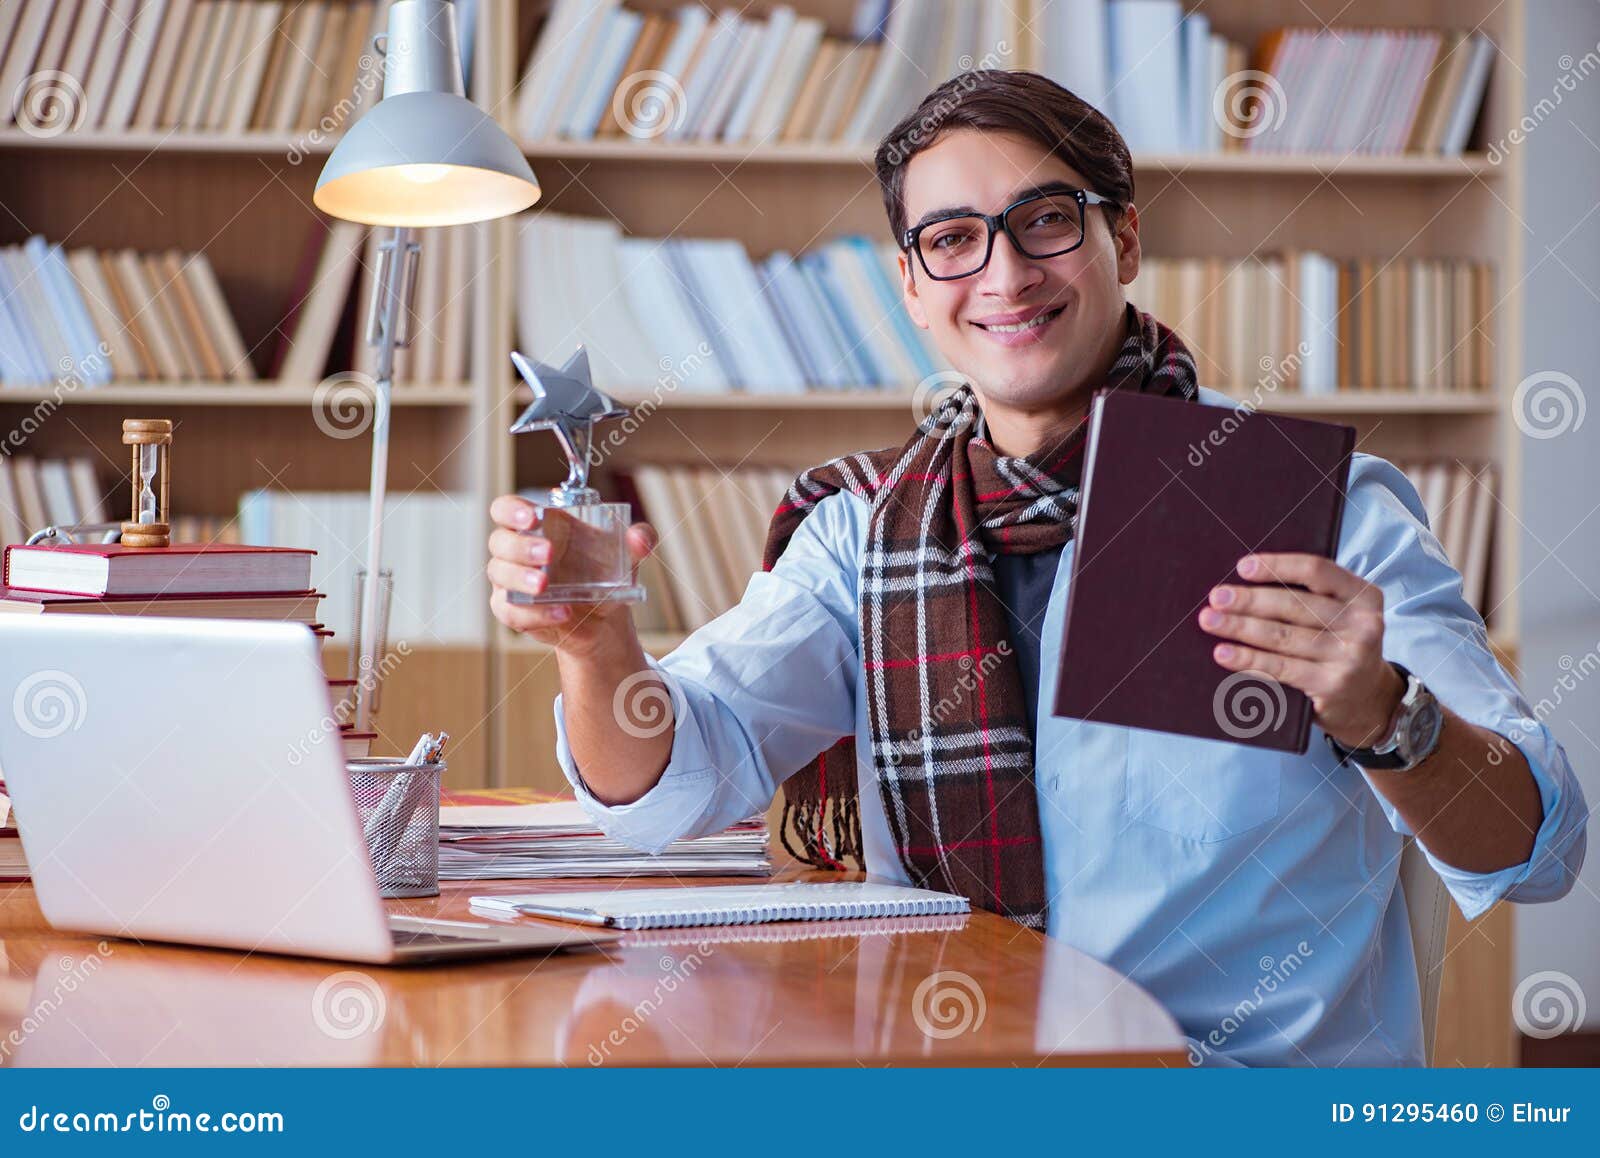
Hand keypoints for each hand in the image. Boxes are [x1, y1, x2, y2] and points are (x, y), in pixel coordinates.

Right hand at [487, 495, 657, 656]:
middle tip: (548, 553)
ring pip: (499, 574)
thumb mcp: (626, 555)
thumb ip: (639, 540)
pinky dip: (535, 614)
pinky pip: (511, 612)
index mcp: (540, 526)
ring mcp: (512, 582)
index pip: (506, 509)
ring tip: (545, 586)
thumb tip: (639, 538)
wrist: (604, 617)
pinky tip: (560, 612)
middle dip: (520, 546)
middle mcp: (518, 551)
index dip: (511, 510)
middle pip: (499, 541)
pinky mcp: (515, 611)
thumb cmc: (605, 574)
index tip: (532, 517)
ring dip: (520, 579)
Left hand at [1198, 552, 1404, 748]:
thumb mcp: (1340, 615)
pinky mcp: (1331, 685)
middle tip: (1216, 597)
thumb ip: (1310, 596)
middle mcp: (1363, 624)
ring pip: (1283, 636)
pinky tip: (1224, 652)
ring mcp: (1349, 657)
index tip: (1242, 567)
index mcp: (1364, 596)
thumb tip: (1246, 582)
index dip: (1277, 566)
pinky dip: (1248, 659)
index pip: (1317, 571)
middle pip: (1294, 605)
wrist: (1369, 700)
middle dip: (1249, 600)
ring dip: (1240, 627)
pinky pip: (1280, 668)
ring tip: (1210, 621)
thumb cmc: (1340, 646)